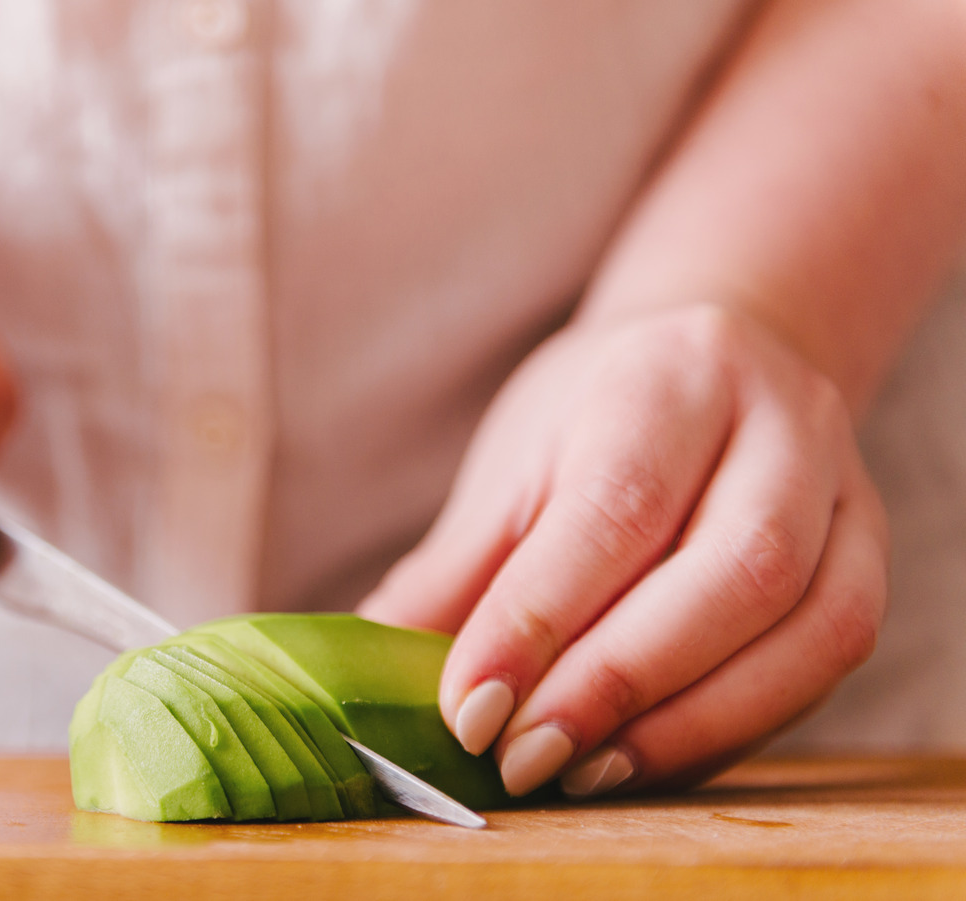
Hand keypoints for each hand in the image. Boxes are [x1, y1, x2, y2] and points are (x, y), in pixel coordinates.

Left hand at [358, 305, 886, 797]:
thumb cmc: (597, 416)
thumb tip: (370, 664)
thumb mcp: (515, 465)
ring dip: (690, 721)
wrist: (720, 357)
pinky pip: (830, 658)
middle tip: (522, 755)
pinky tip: (651, 757)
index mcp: (669, 374)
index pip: (614, 508)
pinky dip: (738, 726)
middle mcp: (779, 421)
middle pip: (730, 571)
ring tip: (583, 771)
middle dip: (617, 683)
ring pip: (808, 625)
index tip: (468, 708)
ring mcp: (844, 489)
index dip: (539, 620)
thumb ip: (456, 569)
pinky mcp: (871, 557)